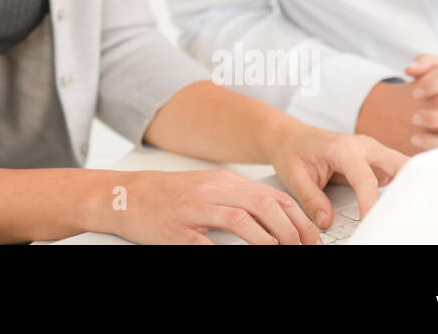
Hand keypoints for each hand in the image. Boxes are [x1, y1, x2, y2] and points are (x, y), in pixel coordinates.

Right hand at [103, 168, 323, 244]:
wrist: (125, 195)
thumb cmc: (169, 195)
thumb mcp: (208, 189)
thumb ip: (239, 200)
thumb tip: (277, 220)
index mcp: (223, 181)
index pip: (272, 196)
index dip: (298, 218)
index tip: (312, 237)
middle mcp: (211, 192)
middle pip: (263, 206)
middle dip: (289, 230)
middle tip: (300, 248)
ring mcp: (193, 211)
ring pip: (240, 220)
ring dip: (266, 240)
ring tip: (279, 251)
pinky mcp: (177, 231)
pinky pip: (206, 243)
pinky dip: (225, 252)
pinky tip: (239, 257)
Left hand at [264, 124, 406, 225]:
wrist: (291, 138)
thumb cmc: (293, 152)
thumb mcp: (294, 177)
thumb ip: (312, 200)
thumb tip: (327, 221)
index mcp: (343, 149)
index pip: (365, 179)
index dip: (370, 203)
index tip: (370, 221)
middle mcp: (364, 146)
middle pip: (399, 165)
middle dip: (409, 187)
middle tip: (405, 213)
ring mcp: (373, 152)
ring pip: (403, 167)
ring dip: (409, 187)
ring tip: (406, 211)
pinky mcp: (377, 160)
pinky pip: (398, 172)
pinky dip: (403, 187)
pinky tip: (400, 204)